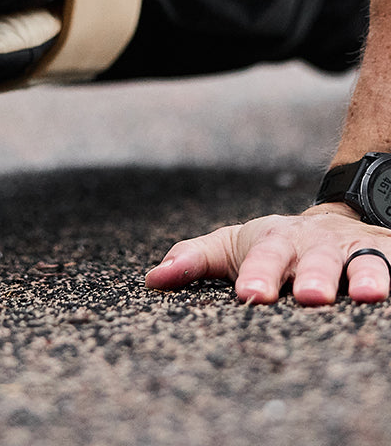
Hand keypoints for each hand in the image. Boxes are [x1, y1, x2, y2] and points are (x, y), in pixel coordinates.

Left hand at [146, 203, 390, 304]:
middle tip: (310, 297)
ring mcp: (357, 253)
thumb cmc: (275, 244)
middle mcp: (318, 245)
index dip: (258, 274)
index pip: (264, 256)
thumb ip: (194, 260)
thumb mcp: (235, 245)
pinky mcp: (389, 259)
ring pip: (365, 262)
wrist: (333, 222)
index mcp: (277, 241)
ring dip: (367, 276)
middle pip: (316, 259)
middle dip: (313, 276)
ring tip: (367, 295)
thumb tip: (152, 280)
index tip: (249, 296)